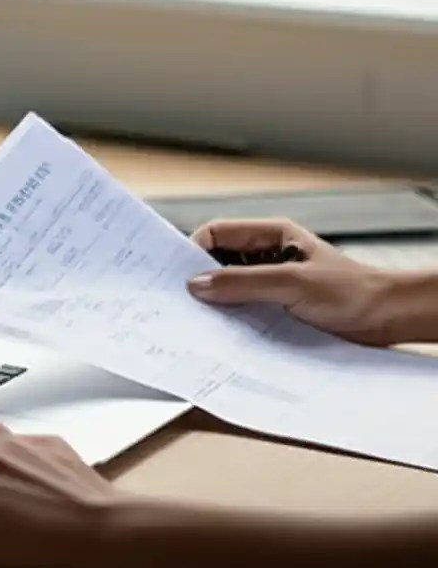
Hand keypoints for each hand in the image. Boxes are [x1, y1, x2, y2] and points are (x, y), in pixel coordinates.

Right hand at [186, 217, 401, 344]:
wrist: (388, 319)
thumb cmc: (354, 292)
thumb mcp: (293, 284)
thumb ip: (244, 283)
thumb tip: (197, 284)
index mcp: (271, 235)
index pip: (215, 234)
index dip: (193, 252)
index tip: (179, 277)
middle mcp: (267, 256)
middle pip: (216, 261)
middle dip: (200, 280)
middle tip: (183, 302)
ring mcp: (269, 282)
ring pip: (227, 288)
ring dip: (217, 304)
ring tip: (205, 321)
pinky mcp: (274, 308)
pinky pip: (241, 310)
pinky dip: (230, 320)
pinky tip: (227, 333)